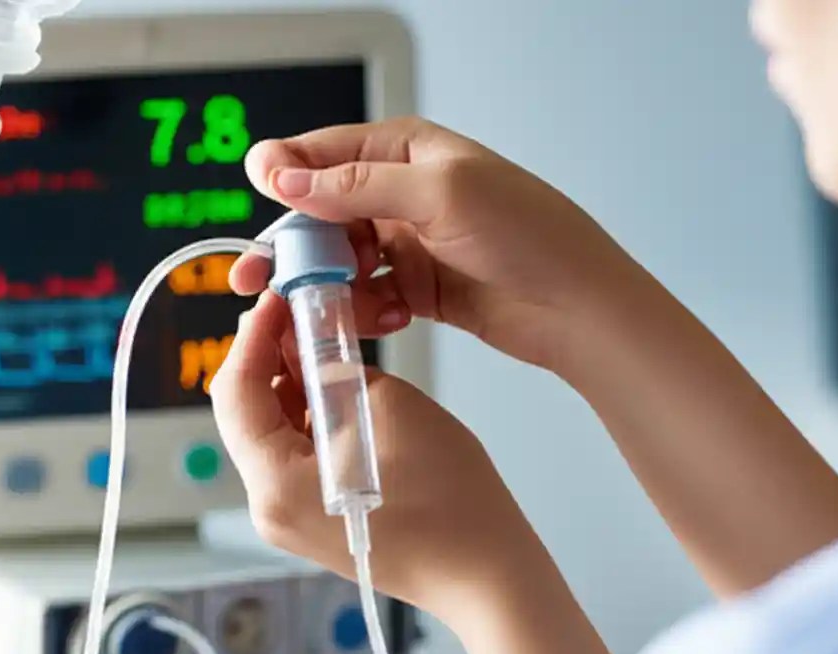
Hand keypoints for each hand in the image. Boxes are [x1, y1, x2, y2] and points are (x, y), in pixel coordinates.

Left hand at [210, 290, 549, 618]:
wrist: (485, 572)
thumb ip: (334, 369)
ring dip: (289, 386)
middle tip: (298, 315)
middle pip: (246, 415)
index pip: (237, 393)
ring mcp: (289, 519)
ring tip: (322, 345)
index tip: (275, 300)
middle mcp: (269, 508)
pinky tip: (337, 390)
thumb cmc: (448, 499)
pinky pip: (293, 457)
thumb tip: (305, 344)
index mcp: (276, 484)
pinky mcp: (313, 521)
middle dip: (268, 359)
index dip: (254, 337)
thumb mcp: (389, 405)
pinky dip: (307, 418)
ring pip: (270, 433)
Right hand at [231, 116, 623, 373]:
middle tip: (258, 278)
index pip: (324, 153)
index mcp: (407, 151)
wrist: (579, 307)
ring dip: (329, 284)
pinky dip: (364, 309)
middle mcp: (404, 193)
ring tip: (327, 306)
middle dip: (293, 246)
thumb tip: (285, 176)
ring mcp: (410, 242)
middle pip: (322, 214)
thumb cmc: (529, 235)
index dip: (284, 175)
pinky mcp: (419, 288)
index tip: (258, 199)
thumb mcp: (439, 194)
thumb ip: (356, 186)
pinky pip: (368, 296)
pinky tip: (382, 318)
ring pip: (340, 260)